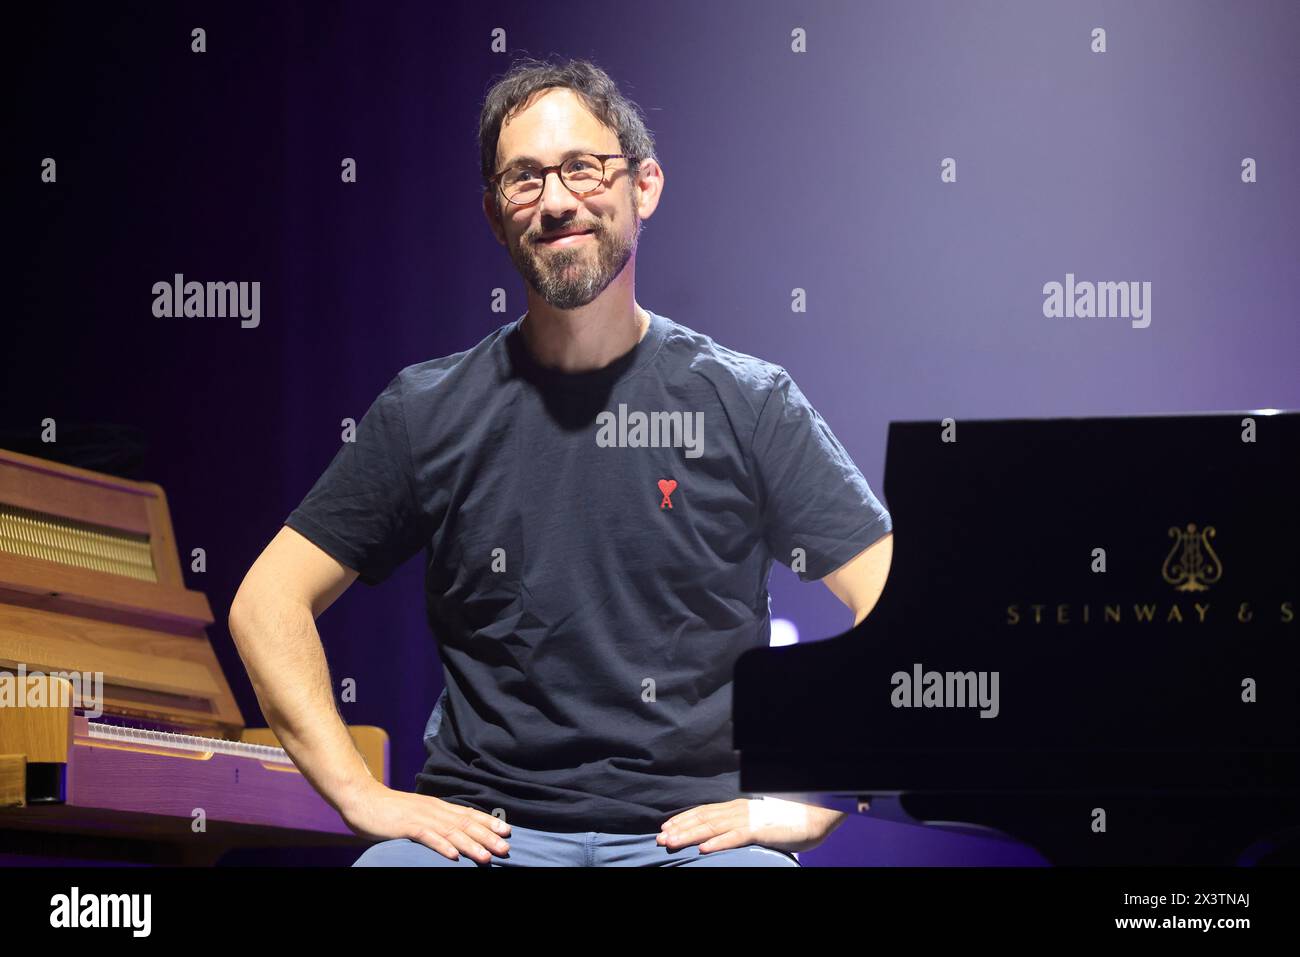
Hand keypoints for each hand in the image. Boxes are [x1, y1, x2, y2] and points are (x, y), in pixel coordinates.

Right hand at [339, 781, 511, 863]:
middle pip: (465, 824)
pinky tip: (453, 855)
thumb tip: (455, 832)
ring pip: (451, 831)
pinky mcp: (406, 826)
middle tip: (505, 848)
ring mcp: (421, 817)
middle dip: (487, 836)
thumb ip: (435, 821)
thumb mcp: (418, 813)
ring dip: (470, 845)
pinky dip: (441, 846)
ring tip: (486, 857)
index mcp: (438, 806)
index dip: (489, 822)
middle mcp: (434, 809)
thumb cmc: (391, 810)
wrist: (363, 798)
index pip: (469, 814)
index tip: (507, 831)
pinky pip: (427, 836)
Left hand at [657, 797, 847, 853]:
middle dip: (679, 829)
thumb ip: (738, 825)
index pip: (704, 812)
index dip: (683, 819)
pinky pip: (735, 838)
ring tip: (673, 842)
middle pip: (703, 819)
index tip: (666, 827)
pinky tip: (703, 849)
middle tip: (659, 838)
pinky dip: (718, 843)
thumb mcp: (756, 822)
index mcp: (737, 808)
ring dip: (690, 835)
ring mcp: (748, 820)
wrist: (813, 816)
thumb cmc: (785, 822)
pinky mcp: (759, 831)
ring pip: (713, 828)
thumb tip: (718, 833)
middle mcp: (739, 811)